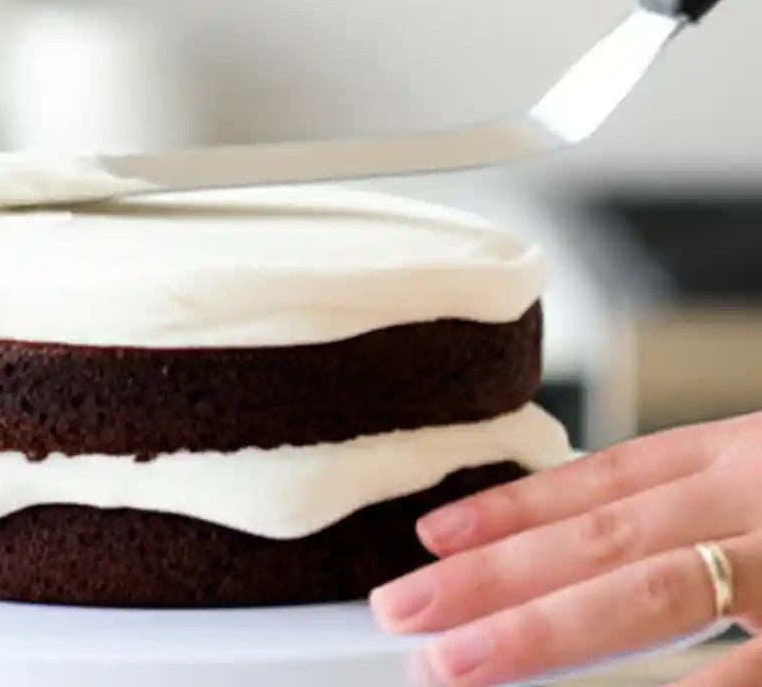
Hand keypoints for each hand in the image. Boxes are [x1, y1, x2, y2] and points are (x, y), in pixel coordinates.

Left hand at [369, 412, 761, 685]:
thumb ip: (709, 512)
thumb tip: (605, 552)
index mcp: (744, 458)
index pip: (609, 479)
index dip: (514, 508)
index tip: (431, 535)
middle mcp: (759, 496)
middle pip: (602, 534)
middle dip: (491, 576)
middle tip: (399, 610)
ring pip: (649, 593)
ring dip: (539, 631)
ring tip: (454, 665)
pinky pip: (744, 672)